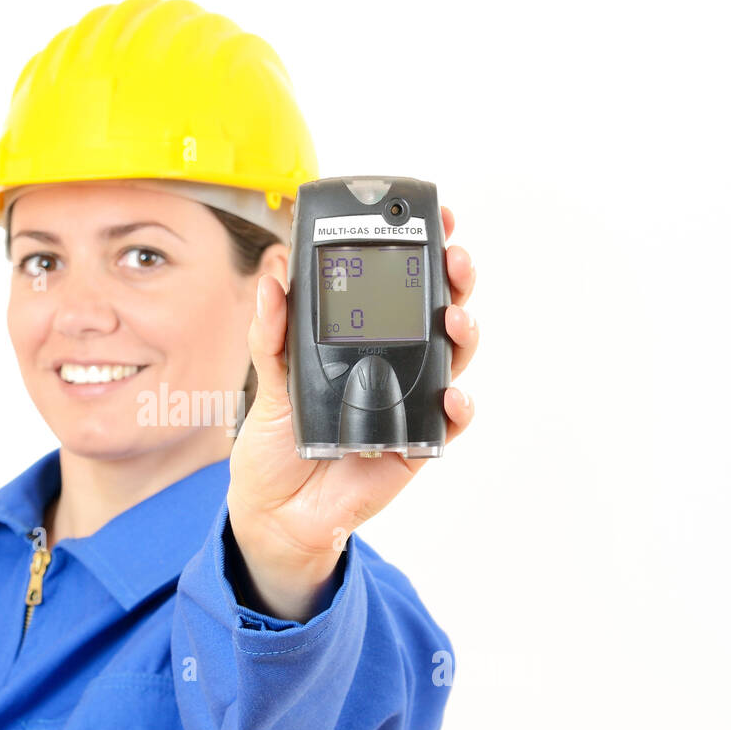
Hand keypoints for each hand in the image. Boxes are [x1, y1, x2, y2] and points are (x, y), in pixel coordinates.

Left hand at [226, 206, 478, 619]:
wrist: (276, 510)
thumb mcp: (267, 381)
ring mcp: (410, 400)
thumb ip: (271, 333)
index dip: (421, 251)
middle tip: (454, 258)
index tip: (435, 218)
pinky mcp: (417, 442)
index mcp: (361, 338)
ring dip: (463, 332)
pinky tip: (451, 394)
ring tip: (454, 318)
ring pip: (454, 357)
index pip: (399, 285)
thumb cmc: (276, 442)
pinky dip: (457, 406)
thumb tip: (273, 281)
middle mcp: (393, 362)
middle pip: (438, 311)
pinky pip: (449, 422)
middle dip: (454, 280)